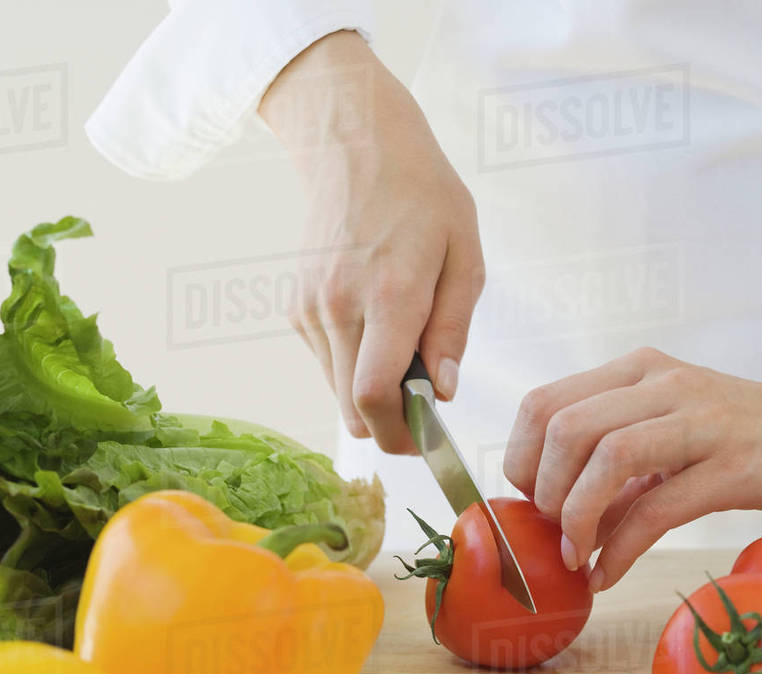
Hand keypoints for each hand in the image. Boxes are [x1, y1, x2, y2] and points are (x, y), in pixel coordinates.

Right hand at [259, 32, 483, 451]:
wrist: (354, 144)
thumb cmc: (423, 194)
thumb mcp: (465, 256)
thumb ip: (453, 330)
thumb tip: (444, 392)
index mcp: (388, 296)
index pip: (376, 396)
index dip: (400, 434)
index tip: (427, 441)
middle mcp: (338, 308)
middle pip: (353, 408)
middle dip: (390, 424)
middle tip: (425, 411)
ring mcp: (310, 309)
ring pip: (337, 391)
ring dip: (372, 393)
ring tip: (407, 352)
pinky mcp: (296, 307)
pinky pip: (326, 363)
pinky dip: (354, 365)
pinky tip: (378, 328)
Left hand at [503, 267, 761, 590]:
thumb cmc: (751, 436)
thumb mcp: (675, 433)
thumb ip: (621, 464)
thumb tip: (562, 522)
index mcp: (640, 370)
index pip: (542, 403)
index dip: (519, 459)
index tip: (533, 502)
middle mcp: (663, 384)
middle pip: (562, 428)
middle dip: (542, 492)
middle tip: (556, 534)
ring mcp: (702, 421)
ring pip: (605, 459)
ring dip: (576, 519)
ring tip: (577, 555)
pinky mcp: (736, 465)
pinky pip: (657, 508)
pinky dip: (620, 549)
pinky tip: (608, 575)